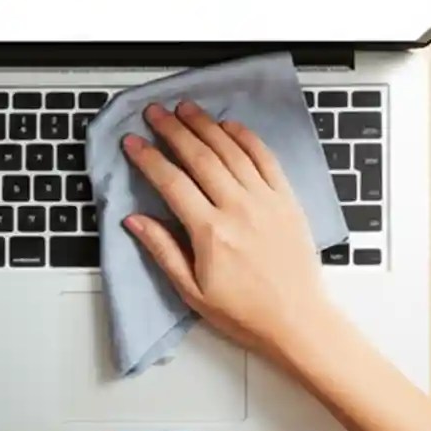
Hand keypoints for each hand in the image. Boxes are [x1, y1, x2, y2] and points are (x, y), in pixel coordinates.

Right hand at [121, 100, 331, 357]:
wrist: (298, 321)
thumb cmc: (246, 312)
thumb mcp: (192, 292)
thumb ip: (163, 251)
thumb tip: (134, 221)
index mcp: (211, 233)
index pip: (172, 183)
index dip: (149, 159)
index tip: (133, 143)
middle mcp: (239, 210)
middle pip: (200, 157)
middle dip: (173, 131)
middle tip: (155, 113)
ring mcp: (265, 201)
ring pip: (231, 151)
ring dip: (206, 126)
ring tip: (186, 109)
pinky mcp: (286, 200)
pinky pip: (265, 158)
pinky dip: (246, 137)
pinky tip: (229, 125)